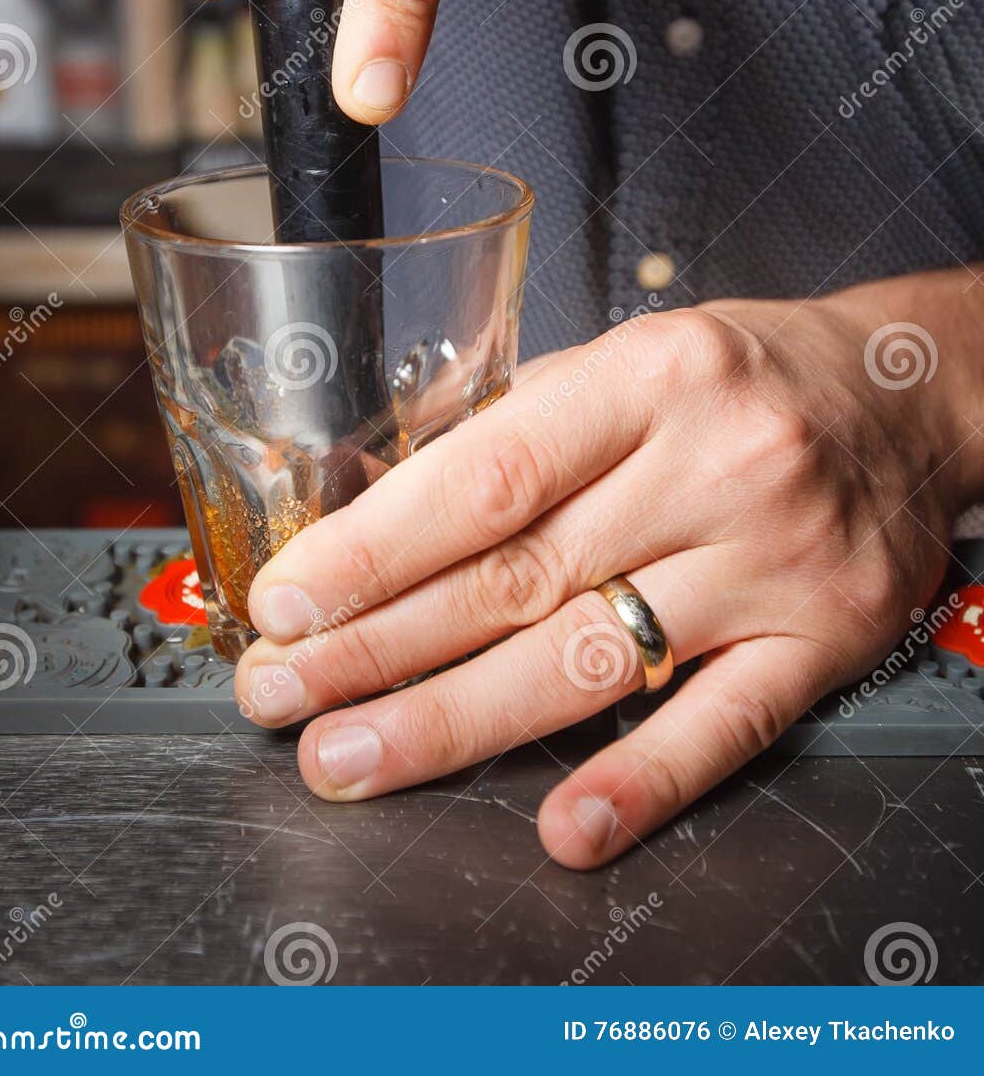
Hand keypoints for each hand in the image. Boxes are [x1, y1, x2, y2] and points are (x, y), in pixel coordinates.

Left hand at [234, 272, 974, 867]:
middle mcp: (715, 465)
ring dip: (456, 722)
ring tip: (351, 758)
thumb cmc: (738, 375)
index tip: (288, 602)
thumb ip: (512, 429)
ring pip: (595, 660)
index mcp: (651, 377)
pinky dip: (643, 783)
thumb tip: (369, 509)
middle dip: (379, 646)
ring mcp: (773, 561)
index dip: (375, 551)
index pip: (489, 478)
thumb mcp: (625, 356)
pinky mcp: (823, 640)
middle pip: (520, 577)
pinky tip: (564, 826)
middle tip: (280, 693)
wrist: (903, 395)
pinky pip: (726, 725)